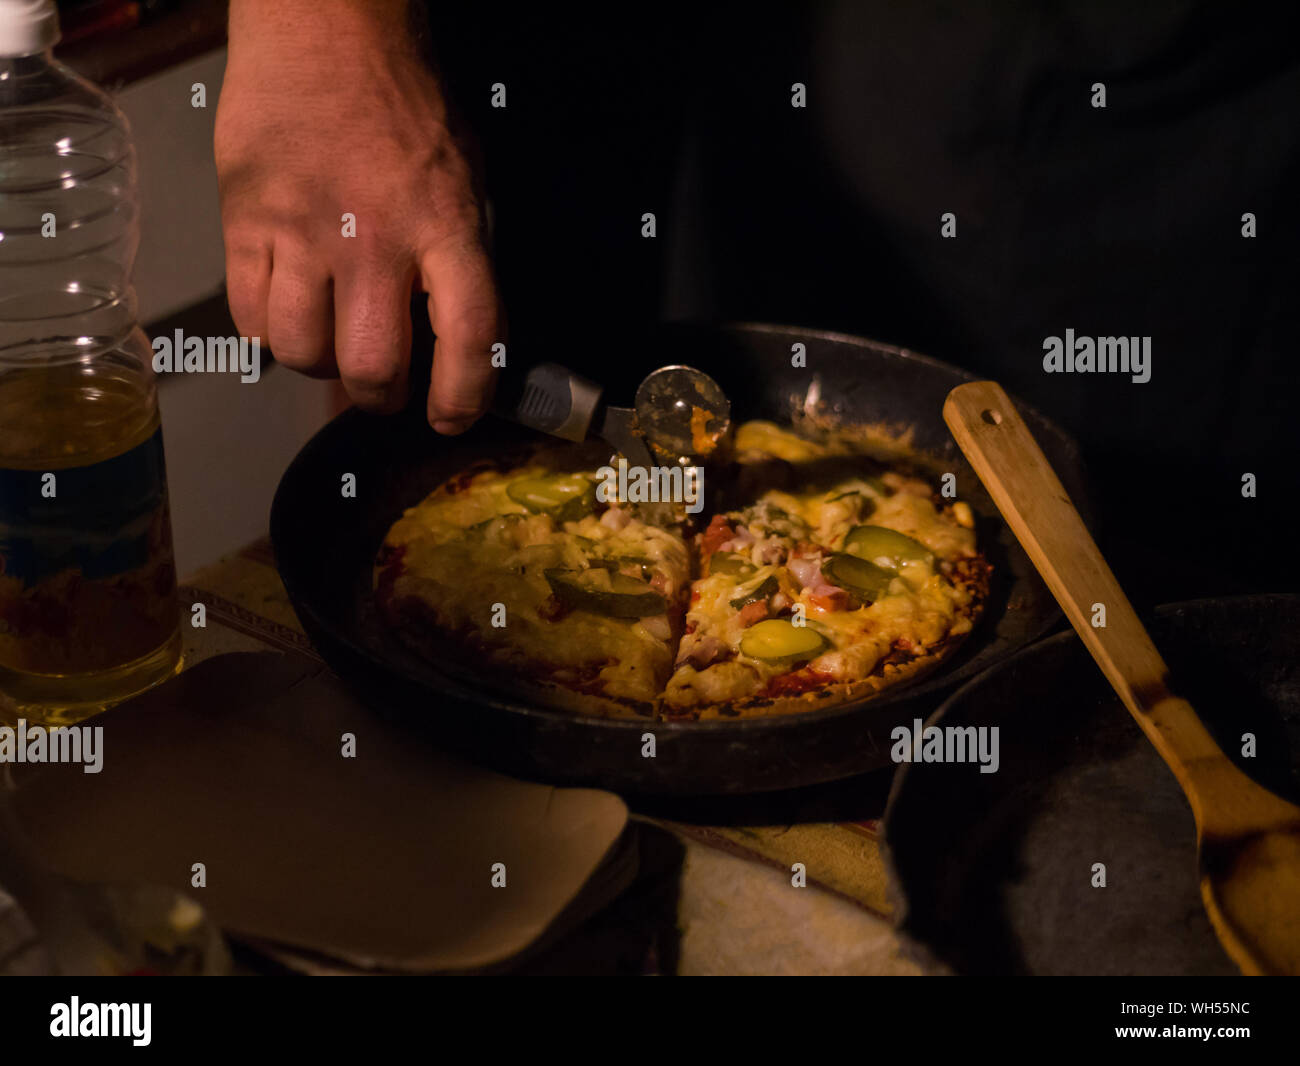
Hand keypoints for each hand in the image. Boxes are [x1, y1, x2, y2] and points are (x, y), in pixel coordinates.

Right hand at [215, 0, 501, 432]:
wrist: (327, 31)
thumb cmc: (405, 109)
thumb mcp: (468, 185)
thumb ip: (466, 267)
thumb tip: (461, 350)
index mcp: (447, 226)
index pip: (469, 339)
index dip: (463, 398)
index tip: (451, 418)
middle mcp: (377, 237)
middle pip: (374, 366)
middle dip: (381, 396)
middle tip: (384, 386)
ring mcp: (304, 230)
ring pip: (303, 353)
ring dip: (321, 365)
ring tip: (332, 338)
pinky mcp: (245, 220)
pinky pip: (250, 318)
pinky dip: (270, 332)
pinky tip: (289, 309)